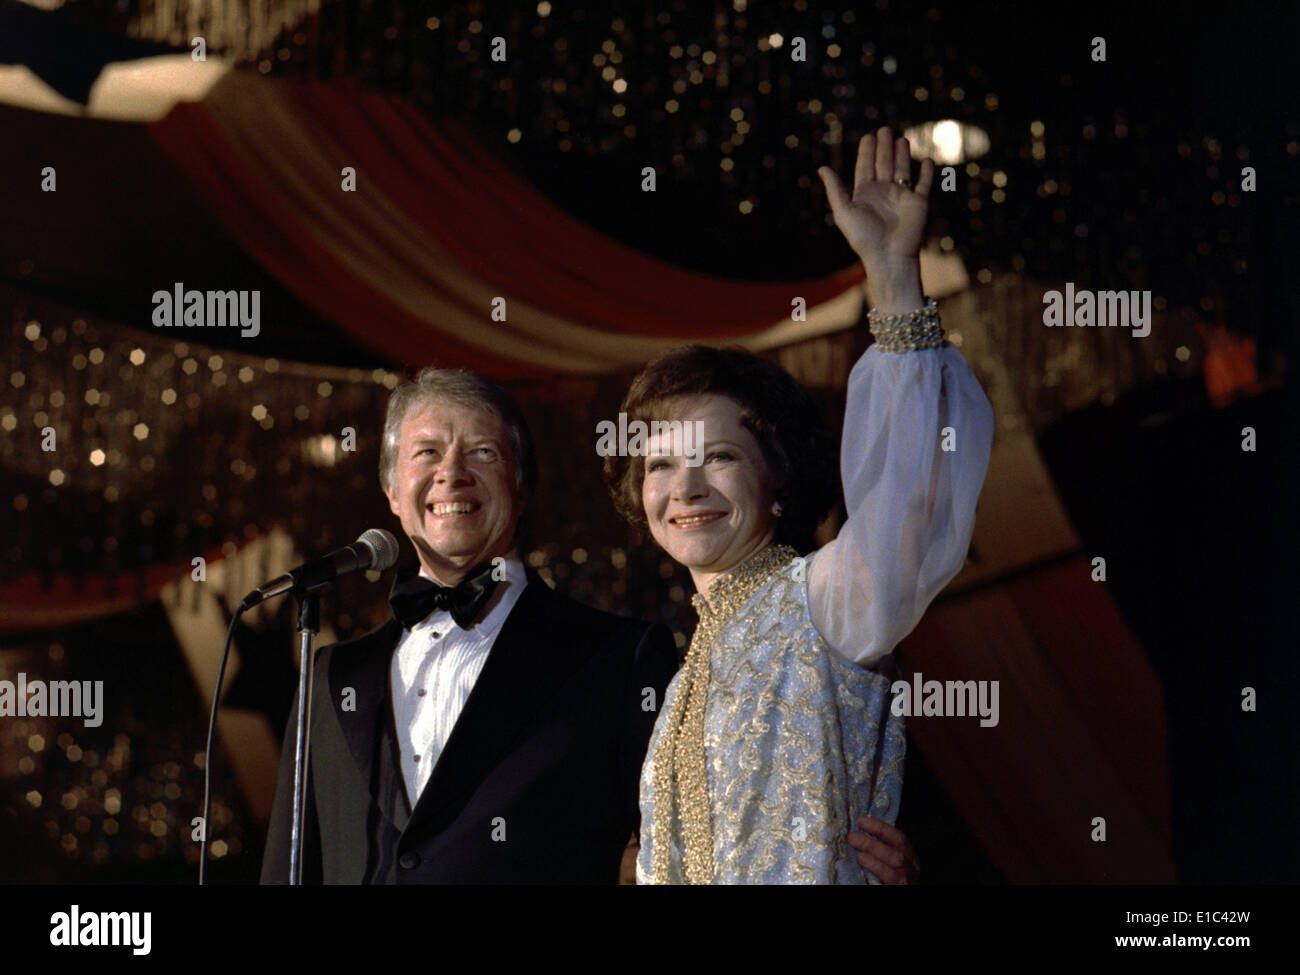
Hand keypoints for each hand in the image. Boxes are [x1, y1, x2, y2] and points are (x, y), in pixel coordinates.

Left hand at [818, 127, 931, 311]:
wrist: (889, 256)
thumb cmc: (864, 238)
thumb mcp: (844, 211)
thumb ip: (835, 189)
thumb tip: (822, 167)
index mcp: (865, 194)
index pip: (866, 167)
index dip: (866, 151)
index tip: (868, 137)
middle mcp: (884, 192)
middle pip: (884, 164)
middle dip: (884, 147)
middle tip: (884, 130)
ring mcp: (902, 196)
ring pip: (902, 169)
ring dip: (902, 154)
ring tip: (901, 139)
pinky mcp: (918, 202)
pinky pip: (924, 184)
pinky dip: (926, 172)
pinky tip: (926, 161)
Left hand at [849, 815, 919, 884]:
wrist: (900, 890)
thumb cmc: (895, 878)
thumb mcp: (892, 861)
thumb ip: (882, 849)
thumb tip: (859, 830)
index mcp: (910, 858)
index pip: (899, 838)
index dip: (881, 828)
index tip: (861, 820)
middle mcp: (911, 871)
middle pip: (897, 854)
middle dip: (873, 843)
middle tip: (851, 836)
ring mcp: (906, 884)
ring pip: (894, 871)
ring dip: (875, 860)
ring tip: (858, 855)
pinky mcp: (897, 890)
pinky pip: (890, 883)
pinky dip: (876, 872)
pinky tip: (863, 866)